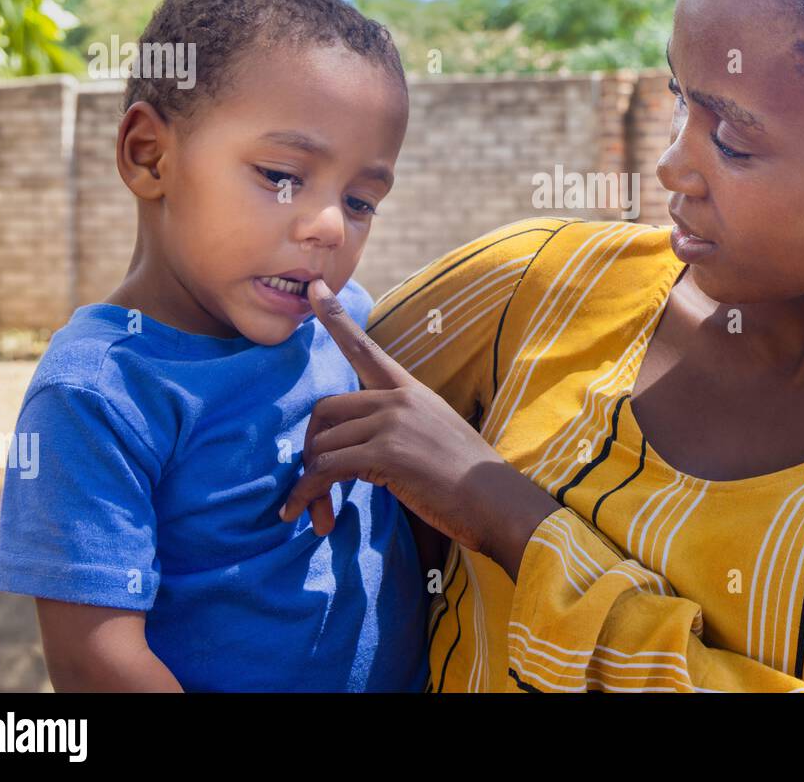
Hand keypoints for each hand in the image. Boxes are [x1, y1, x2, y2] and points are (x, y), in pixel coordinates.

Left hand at [278, 279, 559, 579]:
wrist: (494, 500)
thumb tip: (362, 442)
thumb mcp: (434, 434)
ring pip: (322, 444)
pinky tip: (309, 517)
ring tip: (316, 513)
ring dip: (310, 482)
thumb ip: (399, 425)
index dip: (335, 317)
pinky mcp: (386, 453)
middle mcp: (398, 398)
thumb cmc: (466, 478)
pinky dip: (308, 494)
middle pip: (325, 408)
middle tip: (312, 483)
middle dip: (311, 447)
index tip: (314, 287)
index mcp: (410, 390)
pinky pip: (326, 469)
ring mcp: (392, 423)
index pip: (365, 348)